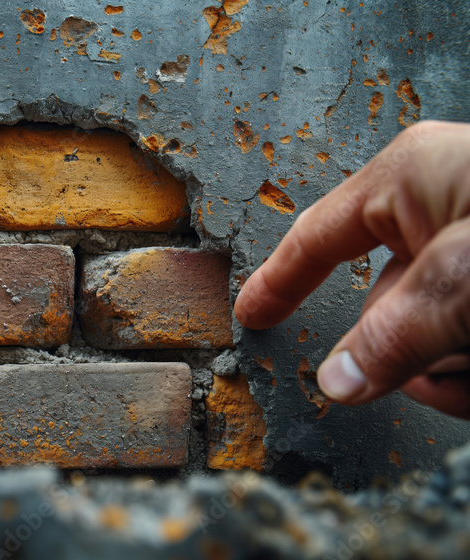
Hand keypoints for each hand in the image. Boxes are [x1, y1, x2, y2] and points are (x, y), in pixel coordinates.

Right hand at [235, 121, 469, 418]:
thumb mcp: (462, 282)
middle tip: (437, 375)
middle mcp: (440, 202)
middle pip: (387, 301)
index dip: (278, 282)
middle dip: (408, 354)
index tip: (249, 315)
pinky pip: (466, 325)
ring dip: (450, 365)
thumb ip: (395, 336)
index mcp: (409, 178)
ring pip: (432, 324)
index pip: (315, 238)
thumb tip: (339, 381)